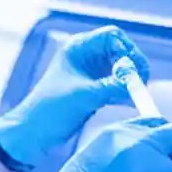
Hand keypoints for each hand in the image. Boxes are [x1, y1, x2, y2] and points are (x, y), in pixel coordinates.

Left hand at [0, 26, 149, 170]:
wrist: (31, 135)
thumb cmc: (49, 110)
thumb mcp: (85, 96)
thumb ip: (113, 86)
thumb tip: (137, 83)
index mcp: (77, 48)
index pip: (113, 36)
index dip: (127, 50)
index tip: (133, 71)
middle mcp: (84, 57)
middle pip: (120, 51)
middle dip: (132, 65)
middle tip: (140, 84)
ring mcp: (89, 74)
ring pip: (120, 69)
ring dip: (129, 79)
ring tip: (134, 94)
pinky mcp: (92, 91)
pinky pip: (115, 84)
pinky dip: (124, 91)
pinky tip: (128, 101)